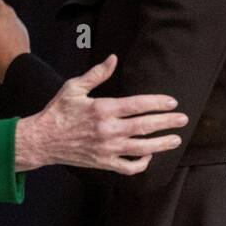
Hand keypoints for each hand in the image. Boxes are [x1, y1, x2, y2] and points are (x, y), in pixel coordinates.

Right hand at [13, 54, 187, 172]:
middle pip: (145, 126)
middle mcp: (108, 130)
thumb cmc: (57, 112)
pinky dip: (142, 163)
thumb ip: (96, 74)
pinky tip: (148, 155)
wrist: (42, 140)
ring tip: (175, 139)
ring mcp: (107, 148)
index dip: (158, 103)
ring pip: (142, 148)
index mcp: (102, 109)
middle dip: (167, 122)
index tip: (172, 102)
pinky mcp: (103, 163)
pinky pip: (128, 167)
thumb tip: (113, 58)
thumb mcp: (73, 87)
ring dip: (162, 144)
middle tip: (183, 119)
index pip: (138, 105)